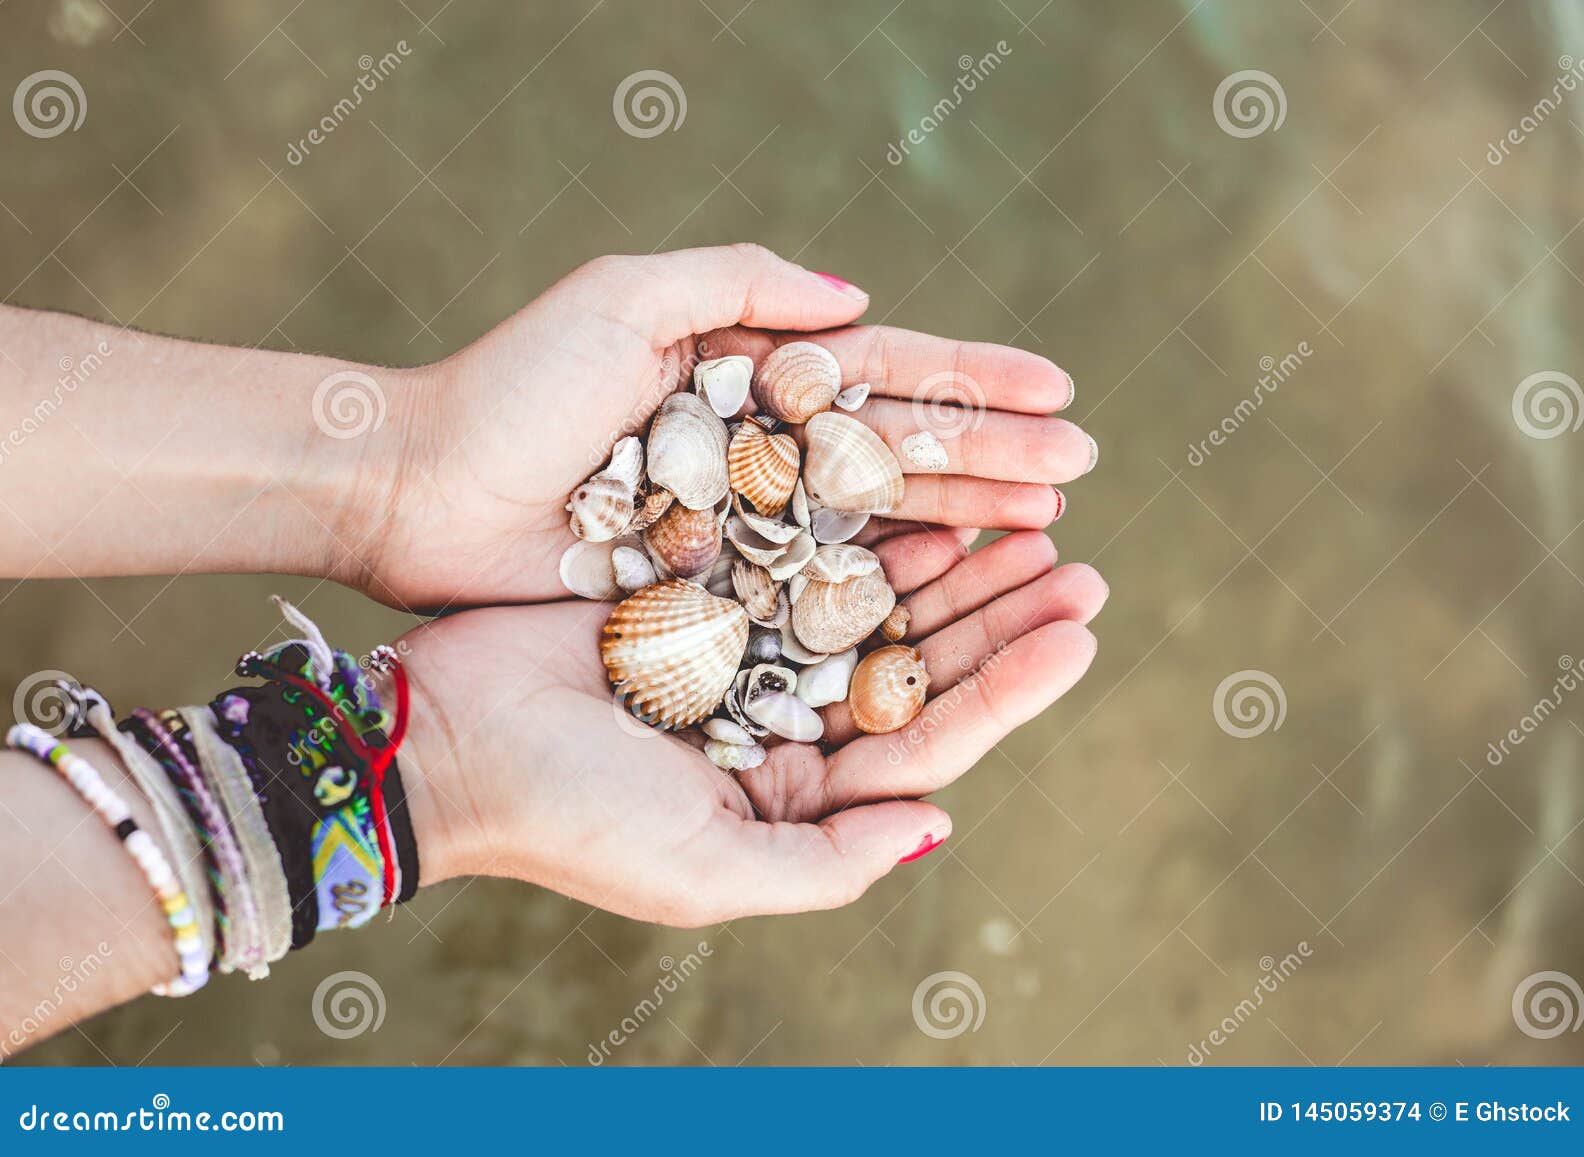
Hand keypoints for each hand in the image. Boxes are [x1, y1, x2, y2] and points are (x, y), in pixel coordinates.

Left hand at [347, 244, 1093, 609]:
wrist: (419, 489)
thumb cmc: (512, 386)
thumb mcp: (621, 301)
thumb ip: (735, 283)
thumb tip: (856, 302)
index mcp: (746, 374)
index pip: (882, 375)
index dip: (970, 382)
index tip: (1055, 391)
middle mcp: (758, 451)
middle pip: (895, 451)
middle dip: (990, 457)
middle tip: (1081, 472)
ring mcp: (742, 525)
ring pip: (872, 525)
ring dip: (961, 524)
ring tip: (1047, 532)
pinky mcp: (713, 593)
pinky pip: (813, 593)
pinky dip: (884, 592)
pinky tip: (953, 590)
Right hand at [396, 529, 1105, 923]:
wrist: (445, 739)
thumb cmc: (569, 819)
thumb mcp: (705, 871)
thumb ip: (829, 859)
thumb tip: (941, 827)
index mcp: (796, 793)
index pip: (929, 738)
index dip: (1009, 688)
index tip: (1078, 634)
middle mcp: (784, 722)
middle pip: (918, 664)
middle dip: (998, 617)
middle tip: (1077, 567)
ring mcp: (748, 651)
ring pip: (876, 602)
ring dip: (949, 564)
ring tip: (1024, 518)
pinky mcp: (705, 589)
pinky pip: (805, 550)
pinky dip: (863, 525)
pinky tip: (919, 494)